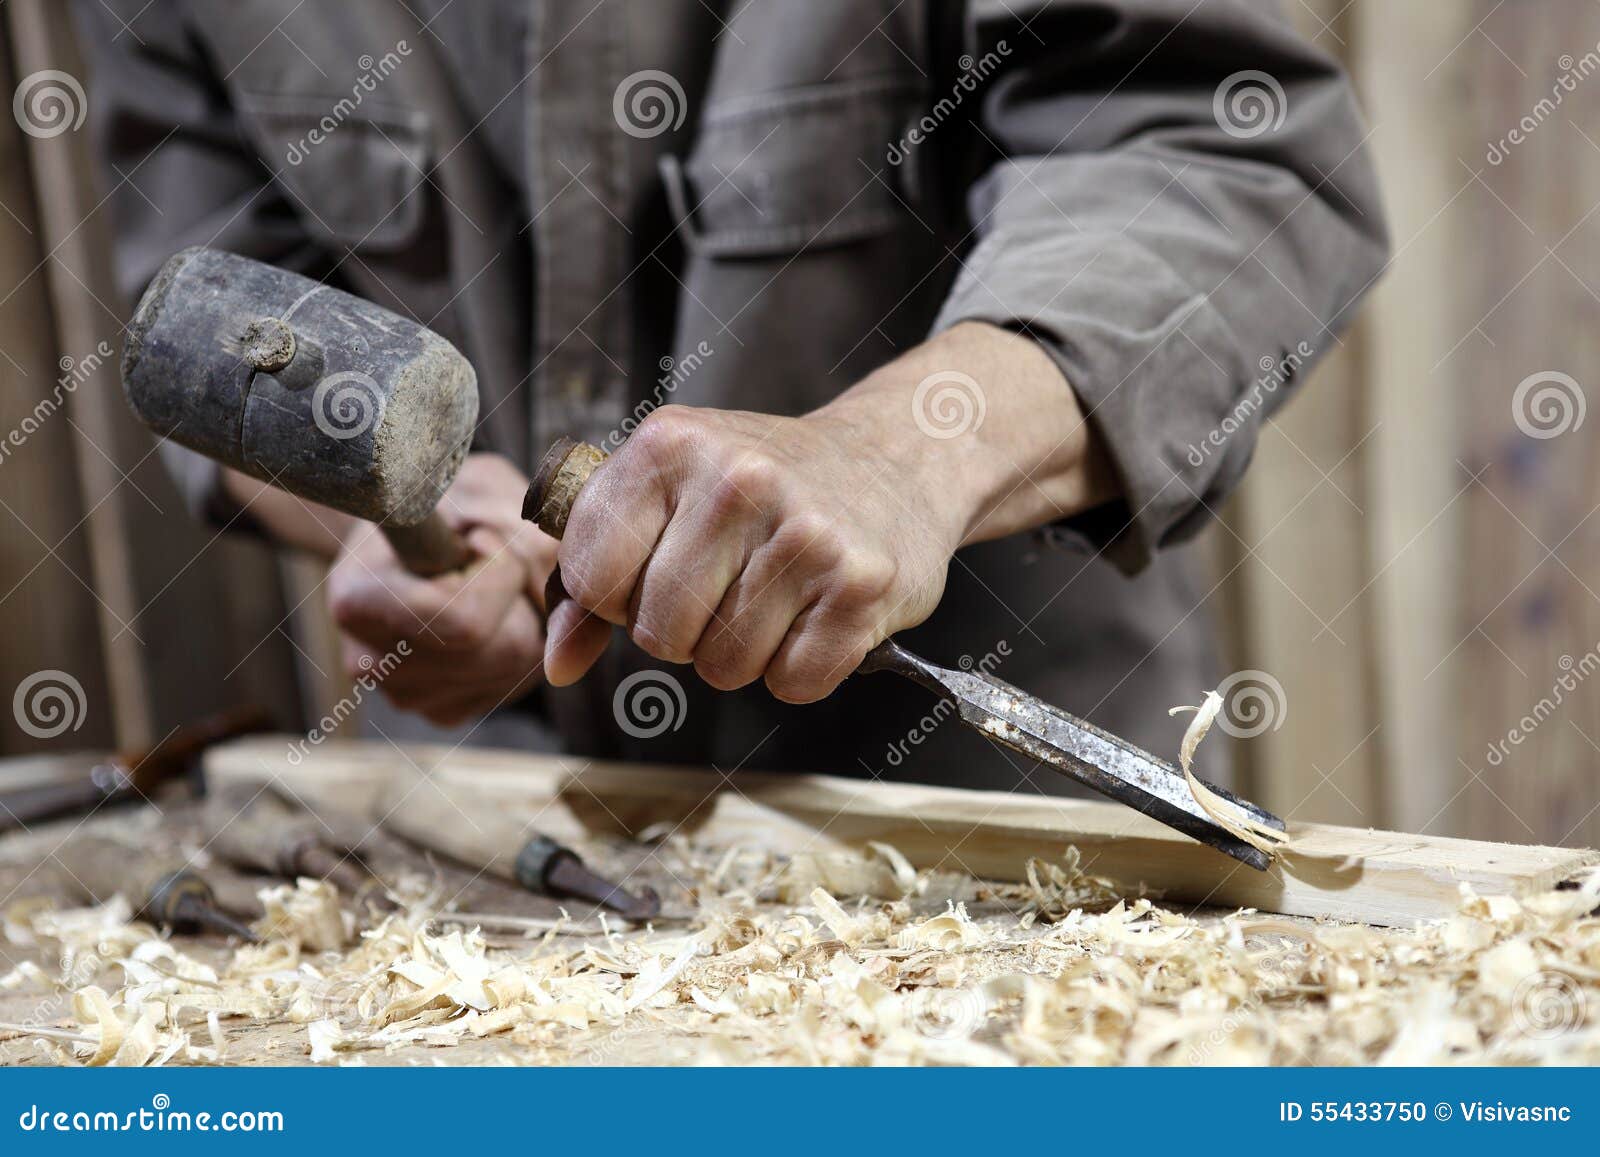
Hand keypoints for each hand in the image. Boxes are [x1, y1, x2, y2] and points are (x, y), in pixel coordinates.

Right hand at [326, 453, 556, 726]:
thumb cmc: (444, 502)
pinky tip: (489, 612)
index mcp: (360, 602)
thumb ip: (535, 550)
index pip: (465, 621)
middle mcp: (371, 663)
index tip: (480, 535)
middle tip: (488, 558)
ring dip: (526, 617)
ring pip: (517, 669)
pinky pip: (514, 683)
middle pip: (504, 651)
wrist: (407, 527)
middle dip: (522, 597)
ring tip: (484, 582)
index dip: (500, 573)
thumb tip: (569, 641)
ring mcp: (405, 696)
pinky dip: (521, 643)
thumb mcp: (485, 491)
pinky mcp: (441, 710)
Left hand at [546, 323, 1115, 702]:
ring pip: (724, 668)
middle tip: (724, 590)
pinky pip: (793, 682)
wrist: (894, 459)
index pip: (594, 579)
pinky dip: (799, 670)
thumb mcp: (665, 495)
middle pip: (658, 634)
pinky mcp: (862, 585)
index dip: (618, 598)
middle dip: (682, 634)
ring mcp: (807, 532)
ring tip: (772, 599)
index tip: (655, 572)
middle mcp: (739, 479)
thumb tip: (557, 666)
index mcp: (670, 445)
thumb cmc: (761, 488)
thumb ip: (595, 575)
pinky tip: (815, 616)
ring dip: (741, 655)